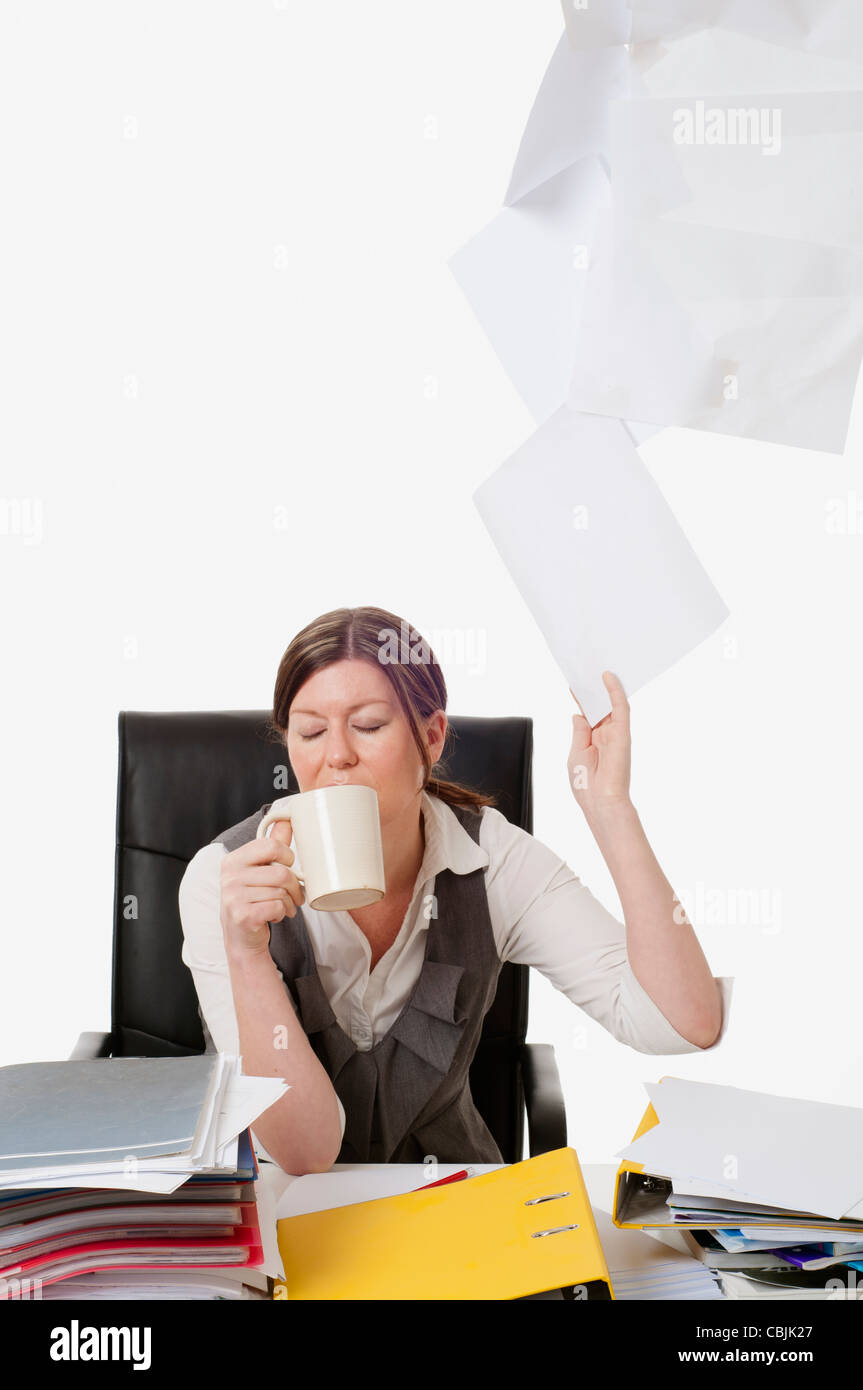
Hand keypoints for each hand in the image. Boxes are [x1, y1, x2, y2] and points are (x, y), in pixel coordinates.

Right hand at [219, 819, 304, 958]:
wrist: (241, 935)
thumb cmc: (253, 898)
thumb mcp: (259, 869)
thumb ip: (272, 845)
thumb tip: (287, 818)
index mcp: (233, 860)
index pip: (270, 845)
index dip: (287, 856)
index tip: (289, 865)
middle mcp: (229, 876)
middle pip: (281, 873)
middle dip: (295, 886)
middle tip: (296, 894)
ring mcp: (233, 896)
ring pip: (281, 892)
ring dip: (289, 902)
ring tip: (284, 906)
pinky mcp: (242, 915)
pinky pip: (277, 907)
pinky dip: (282, 913)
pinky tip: (274, 915)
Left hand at [567, 671, 631, 816]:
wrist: (600, 802)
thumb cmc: (586, 785)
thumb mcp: (576, 754)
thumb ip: (579, 732)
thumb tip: (578, 715)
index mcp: (591, 742)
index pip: (587, 715)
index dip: (580, 700)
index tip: (574, 685)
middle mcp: (604, 736)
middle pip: (599, 707)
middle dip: (592, 690)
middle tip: (585, 670)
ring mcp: (614, 734)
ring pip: (611, 704)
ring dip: (604, 687)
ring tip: (595, 667)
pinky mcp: (623, 733)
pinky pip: (621, 708)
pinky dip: (615, 692)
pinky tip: (608, 678)